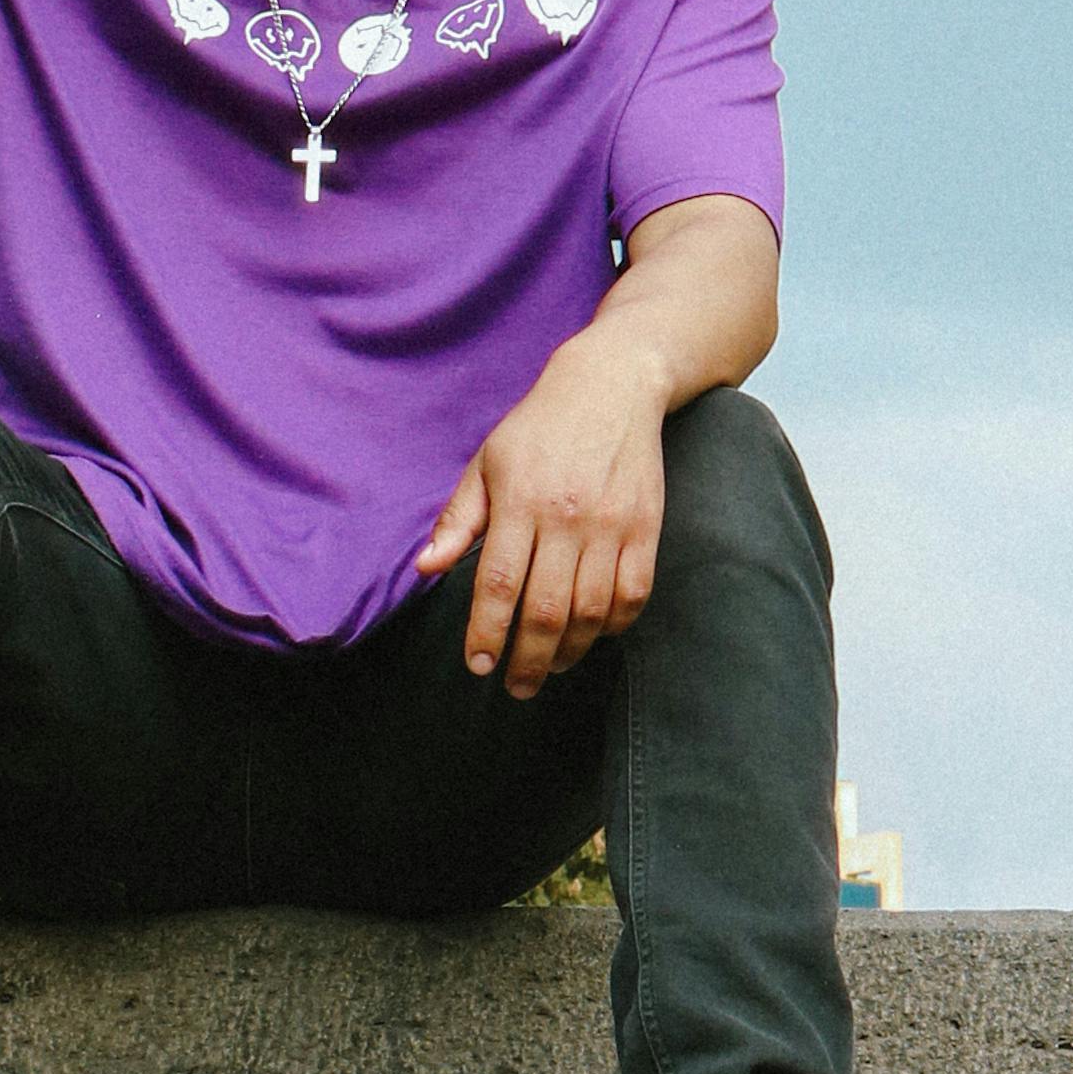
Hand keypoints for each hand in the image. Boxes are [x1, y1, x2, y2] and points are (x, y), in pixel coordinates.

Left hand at [417, 337, 669, 696]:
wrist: (612, 387)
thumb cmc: (539, 428)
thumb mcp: (486, 463)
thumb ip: (458, 520)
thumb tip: (426, 568)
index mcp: (520, 501)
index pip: (498, 583)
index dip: (487, 632)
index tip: (478, 665)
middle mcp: (568, 518)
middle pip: (546, 610)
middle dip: (528, 659)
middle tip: (515, 686)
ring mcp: (612, 525)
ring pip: (591, 611)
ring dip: (569, 651)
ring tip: (550, 667)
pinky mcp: (646, 528)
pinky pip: (633, 594)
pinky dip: (613, 625)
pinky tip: (593, 634)